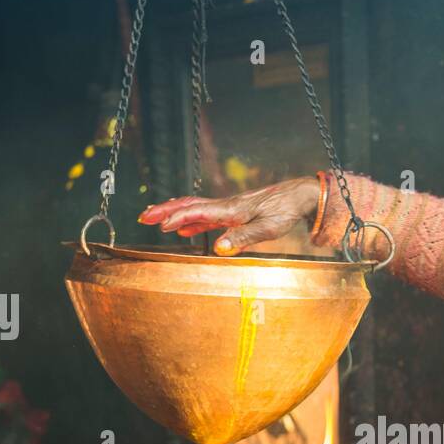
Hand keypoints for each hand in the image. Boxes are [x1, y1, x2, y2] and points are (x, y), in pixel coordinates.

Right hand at [138, 176, 320, 255]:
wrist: (299, 196)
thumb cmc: (285, 210)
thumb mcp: (267, 228)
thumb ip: (242, 237)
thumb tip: (218, 248)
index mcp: (230, 209)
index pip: (196, 211)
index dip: (176, 218)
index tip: (160, 226)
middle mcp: (226, 206)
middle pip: (189, 205)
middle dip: (165, 210)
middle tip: (144, 216)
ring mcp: (229, 208)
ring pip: (195, 208)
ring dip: (174, 213)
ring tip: (156, 219)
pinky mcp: (235, 212)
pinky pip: (207, 215)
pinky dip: (192, 220)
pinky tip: (186, 229)